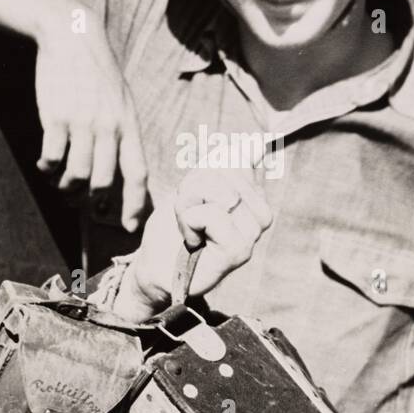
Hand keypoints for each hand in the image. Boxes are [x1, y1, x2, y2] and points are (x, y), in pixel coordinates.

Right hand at [0, 0, 150, 232]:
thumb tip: (121, 169)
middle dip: (96, 203)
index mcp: (129, 123)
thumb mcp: (120, 98)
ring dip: (68, 187)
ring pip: (77, 174)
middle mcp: (108, 126)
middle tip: (89, 209)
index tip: (129, 226)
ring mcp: (81, 122)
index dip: (135, 204)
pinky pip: (51, 157)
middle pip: (105, 182)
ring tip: (62, 184)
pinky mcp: (55, 116)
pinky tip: (45, 165)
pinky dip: (47, 168)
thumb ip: (122, 131)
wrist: (71, 36)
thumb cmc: (97, 71)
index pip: (138, 173)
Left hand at [114, 170, 272, 321]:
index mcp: (251, 197)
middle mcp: (258, 215)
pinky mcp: (240, 251)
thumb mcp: (194, 187)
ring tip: (189, 229)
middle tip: (188, 217)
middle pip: (226, 172)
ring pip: (221, 192)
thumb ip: (220, 164)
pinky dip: (191, 222)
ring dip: (189, 206)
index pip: (234, 159)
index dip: (201, 173)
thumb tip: (254, 143)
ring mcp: (252, 234)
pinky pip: (214, 214)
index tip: (194, 199)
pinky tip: (191, 242)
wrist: (155, 269)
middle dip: (193, 188)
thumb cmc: (173, 229)